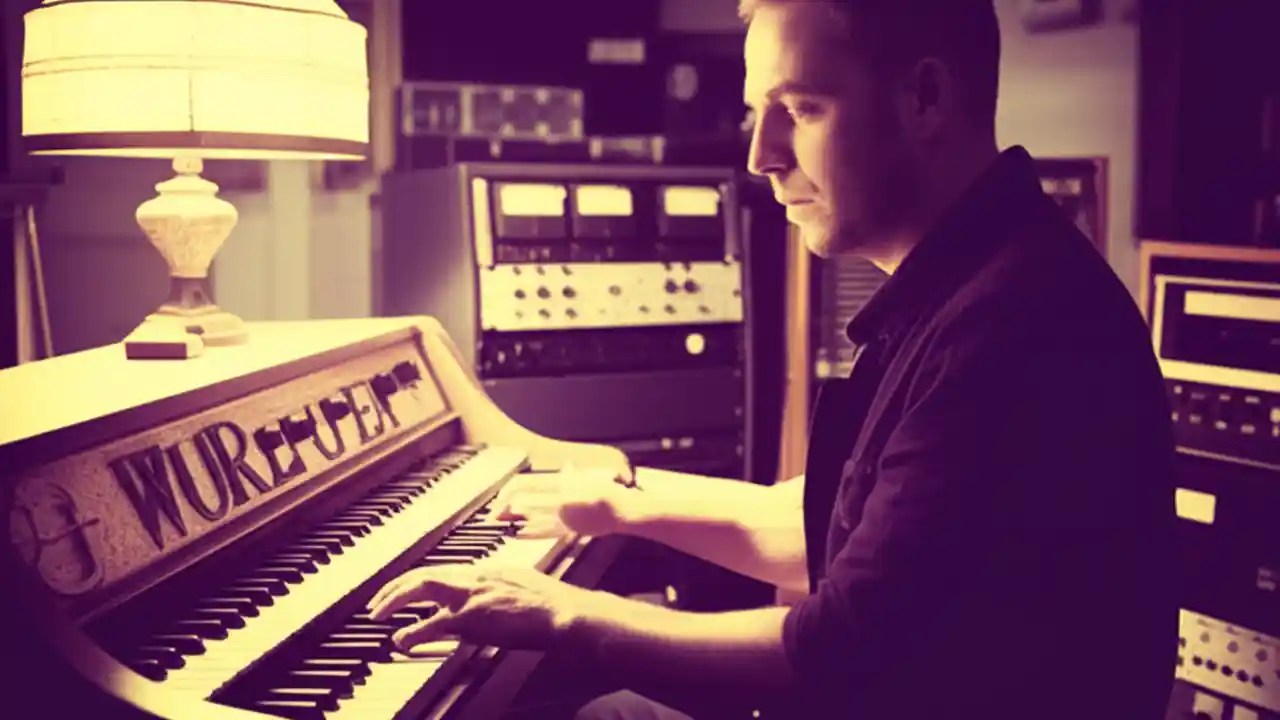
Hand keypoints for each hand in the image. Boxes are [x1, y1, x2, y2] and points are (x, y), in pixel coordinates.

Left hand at [366, 564, 597, 650]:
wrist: (561, 612)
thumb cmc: (550, 604)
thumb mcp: (521, 585)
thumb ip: (499, 588)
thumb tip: (489, 598)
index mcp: (486, 570)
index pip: (442, 571)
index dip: (417, 581)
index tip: (402, 591)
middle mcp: (474, 576)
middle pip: (425, 574)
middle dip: (396, 587)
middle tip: (377, 603)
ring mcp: (471, 595)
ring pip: (421, 588)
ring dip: (394, 601)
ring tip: (377, 615)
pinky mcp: (471, 617)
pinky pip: (432, 624)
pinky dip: (412, 632)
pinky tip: (400, 641)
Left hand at [491, 466, 633, 537]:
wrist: (622, 510)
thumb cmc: (606, 491)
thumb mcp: (589, 476)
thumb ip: (573, 474)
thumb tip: (567, 467)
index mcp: (559, 482)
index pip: (525, 484)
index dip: (508, 492)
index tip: (499, 498)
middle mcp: (558, 498)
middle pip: (522, 502)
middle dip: (504, 508)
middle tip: (492, 515)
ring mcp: (561, 514)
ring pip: (529, 517)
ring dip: (512, 521)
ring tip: (500, 523)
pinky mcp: (566, 528)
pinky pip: (542, 531)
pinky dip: (528, 533)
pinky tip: (519, 534)